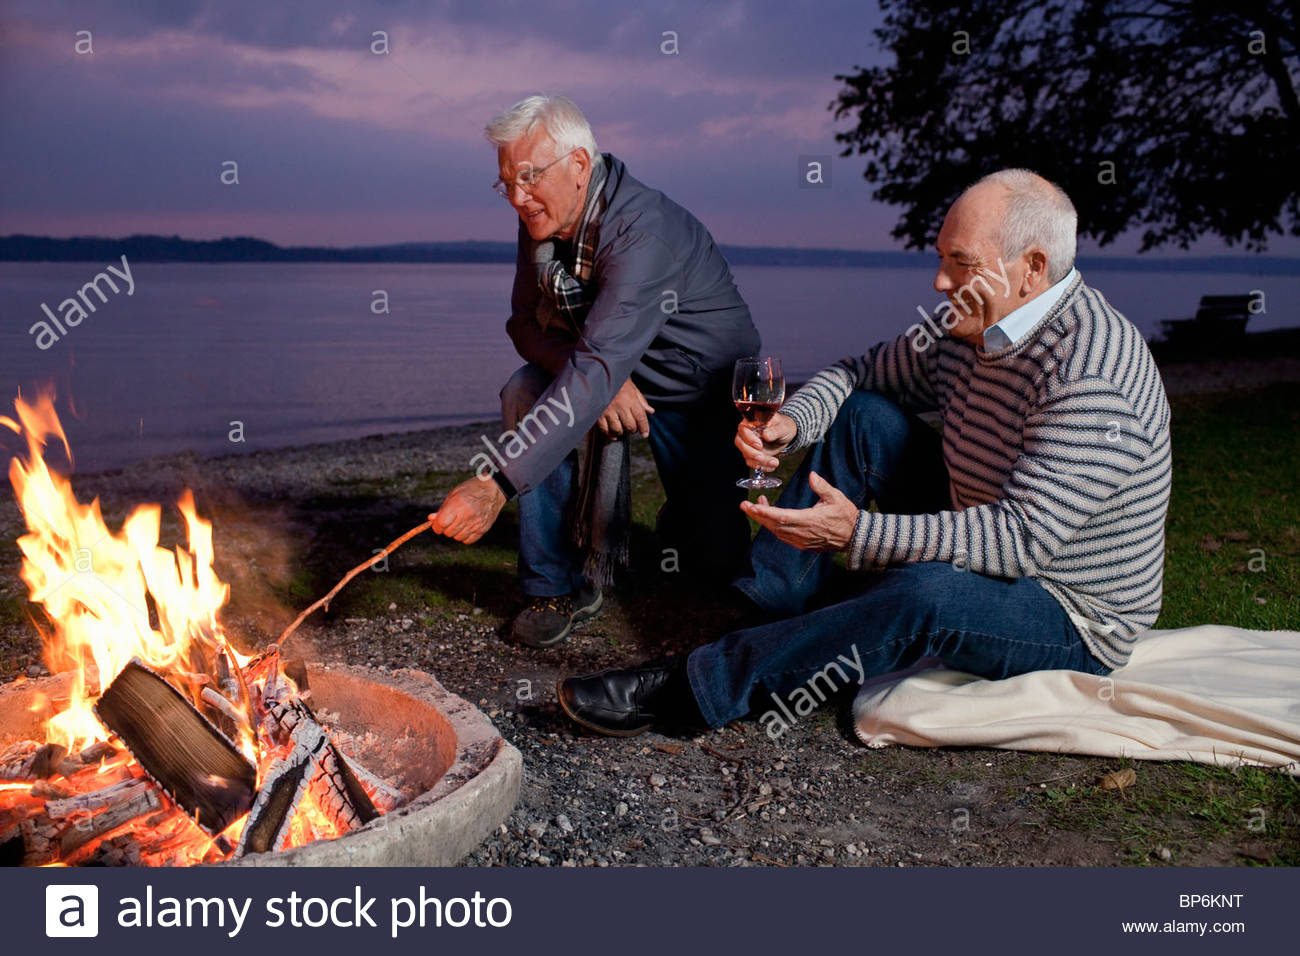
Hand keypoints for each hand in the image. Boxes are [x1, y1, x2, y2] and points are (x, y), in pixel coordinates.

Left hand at [430, 476, 506, 543]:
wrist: (494, 488)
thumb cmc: (471, 489)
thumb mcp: (454, 494)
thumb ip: (443, 509)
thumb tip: (431, 519)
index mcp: (458, 504)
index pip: (441, 524)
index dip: (436, 526)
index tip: (437, 524)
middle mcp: (467, 515)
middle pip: (448, 532)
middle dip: (446, 528)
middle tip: (450, 520)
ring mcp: (476, 523)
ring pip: (458, 537)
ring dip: (455, 532)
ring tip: (460, 522)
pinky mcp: (483, 529)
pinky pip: (468, 541)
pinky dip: (465, 536)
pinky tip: (467, 527)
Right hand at [599, 379, 654, 437]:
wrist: (600, 374)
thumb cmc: (617, 381)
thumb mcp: (632, 387)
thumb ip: (641, 401)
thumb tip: (651, 411)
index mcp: (630, 399)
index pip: (641, 418)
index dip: (644, 428)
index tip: (645, 434)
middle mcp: (620, 406)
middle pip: (630, 426)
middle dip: (632, 430)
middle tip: (631, 428)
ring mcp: (608, 411)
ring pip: (617, 430)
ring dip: (621, 432)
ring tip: (621, 429)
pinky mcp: (598, 414)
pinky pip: (604, 429)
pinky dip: (609, 434)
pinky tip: (612, 433)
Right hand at [735, 411, 796, 472]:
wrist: (786, 435)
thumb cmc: (782, 427)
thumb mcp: (783, 427)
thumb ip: (775, 430)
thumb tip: (766, 435)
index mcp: (752, 422)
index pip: (743, 429)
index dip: (749, 438)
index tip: (759, 445)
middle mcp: (748, 433)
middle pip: (741, 444)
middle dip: (751, 453)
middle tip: (762, 457)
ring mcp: (749, 445)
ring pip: (747, 455)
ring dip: (760, 462)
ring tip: (774, 462)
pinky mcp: (753, 454)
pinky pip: (753, 463)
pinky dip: (762, 466)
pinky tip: (771, 466)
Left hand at [740, 471, 857, 551]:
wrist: (855, 537)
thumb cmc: (846, 515)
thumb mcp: (836, 497)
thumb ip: (822, 486)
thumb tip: (811, 475)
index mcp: (809, 520)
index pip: (782, 517)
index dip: (765, 513)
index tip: (752, 506)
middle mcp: (802, 533)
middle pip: (774, 526)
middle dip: (758, 516)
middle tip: (745, 505)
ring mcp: (802, 541)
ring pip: (777, 531)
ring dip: (765, 520)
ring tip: (756, 507)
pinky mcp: (803, 544)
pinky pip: (783, 536)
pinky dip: (774, 526)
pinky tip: (770, 517)